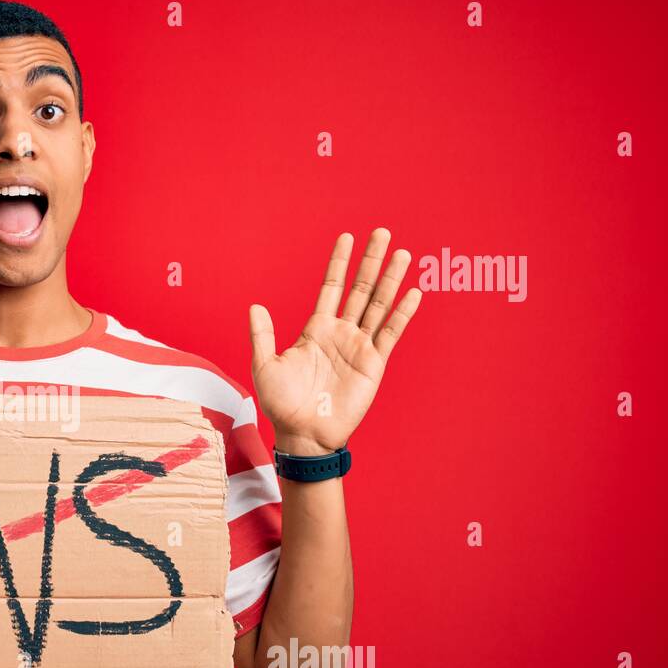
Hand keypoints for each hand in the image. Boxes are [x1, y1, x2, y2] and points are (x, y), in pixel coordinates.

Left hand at [248, 228, 421, 455]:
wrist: (302, 434)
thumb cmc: (282, 404)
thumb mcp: (265, 366)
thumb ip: (263, 335)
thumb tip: (255, 306)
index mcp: (316, 330)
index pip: (331, 287)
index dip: (338, 263)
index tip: (346, 238)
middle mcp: (341, 333)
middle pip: (360, 289)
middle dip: (370, 261)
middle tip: (381, 233)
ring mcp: (359, 347)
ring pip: (379, 305)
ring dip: (391, 279)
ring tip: (402, 253)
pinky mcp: (373, 364)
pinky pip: (390, 333)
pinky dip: (402, 313)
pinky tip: (413, 291)